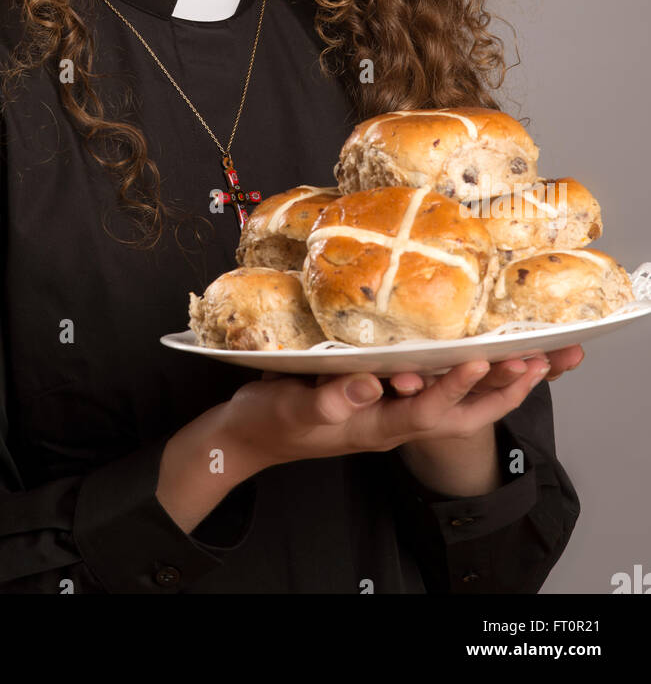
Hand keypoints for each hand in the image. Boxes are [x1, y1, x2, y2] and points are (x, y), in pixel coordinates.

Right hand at [221, 350, 574, 471]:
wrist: (249, 435)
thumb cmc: (269, 421)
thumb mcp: (293, 409)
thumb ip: (328, 400)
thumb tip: (369, 382)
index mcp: (376, 428)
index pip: (428, 412)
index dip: (457, 388)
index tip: (483, 360)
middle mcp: (392, 422)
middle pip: (460, 415)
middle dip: (502, 392)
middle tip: (540, 363)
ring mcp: (388, 411)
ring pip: (453, 403)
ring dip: (493, 383)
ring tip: (529, 358)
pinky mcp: (380, 398)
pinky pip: (433, 389)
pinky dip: (461, 373)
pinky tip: (474, 352)